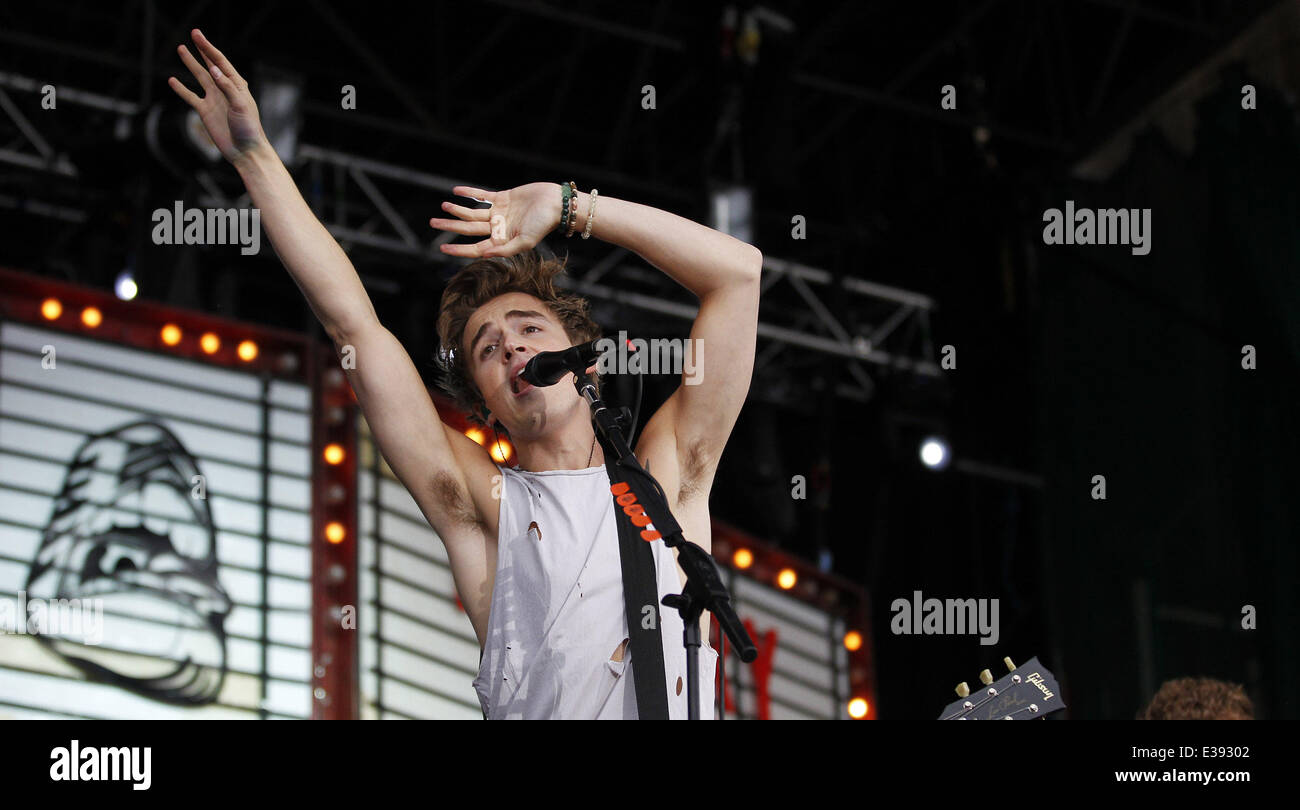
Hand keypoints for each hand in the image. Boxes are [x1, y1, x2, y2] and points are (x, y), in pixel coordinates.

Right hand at [166, 29, 269, 164]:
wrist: (245, 150)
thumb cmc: (249, 128)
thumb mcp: (240, 105)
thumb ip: (227, 87)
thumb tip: (214, 69)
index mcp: (237, 85)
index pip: (220, 61)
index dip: (208, 48)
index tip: (197, 35)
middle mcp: (225, 89)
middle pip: (210, 64)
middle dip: (202, 49)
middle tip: (193, 34)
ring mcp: (214, 99)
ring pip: (199, 77)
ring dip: (191, 63)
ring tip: (181, 49)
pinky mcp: (205, 111)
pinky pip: (190, 97)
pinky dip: (181, 89)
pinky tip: (173, 80)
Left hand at [429, 183, 561, 257]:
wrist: (556, 203)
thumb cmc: (544, 224)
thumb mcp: (526, 241)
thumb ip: (505, 250)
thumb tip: (484, 254)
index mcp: (502, 241)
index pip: (476, 248)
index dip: (459, 250)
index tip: (442, 249)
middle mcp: (498, 228)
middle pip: (469, 229)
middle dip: (450, 227)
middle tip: (433, 223)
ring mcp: (499, 213)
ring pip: (472, 213)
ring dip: (457, 210)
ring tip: (443, 206)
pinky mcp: (503, 198)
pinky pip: (482, 195)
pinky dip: (469, 193)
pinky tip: (456, 191)